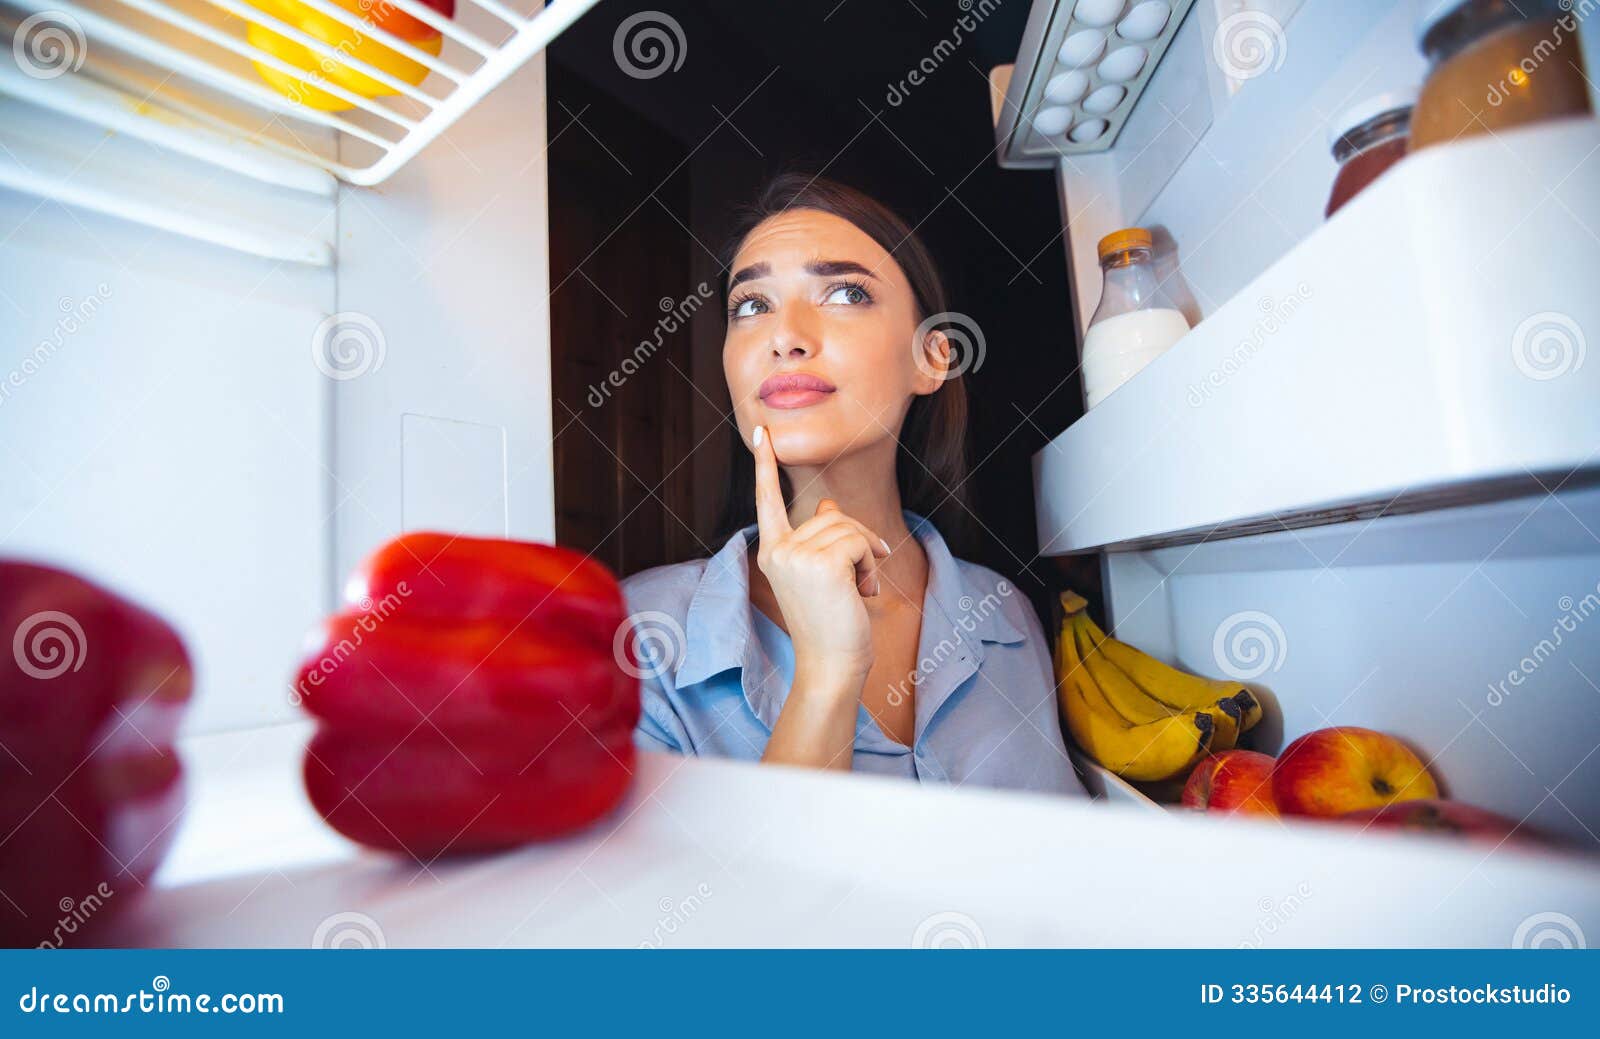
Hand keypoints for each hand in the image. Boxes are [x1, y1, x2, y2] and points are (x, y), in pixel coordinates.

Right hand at [750, 424, 890, 684]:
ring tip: (859, 589)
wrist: (830, 666)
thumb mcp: (824, 576)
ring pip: (848, 527)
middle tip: (861, 580)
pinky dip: (871, 564)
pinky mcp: (821, 563)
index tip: (761, 432)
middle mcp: (777, 550)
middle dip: (858, 542)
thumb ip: (822, 538)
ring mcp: (795, 556)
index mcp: (772, 552)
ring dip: (866, 556)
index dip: (764, 464)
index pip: (767, 500)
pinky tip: (863, 591)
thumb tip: (828, 505)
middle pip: (831, 515)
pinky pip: (859, 542)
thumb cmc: (830, 625)